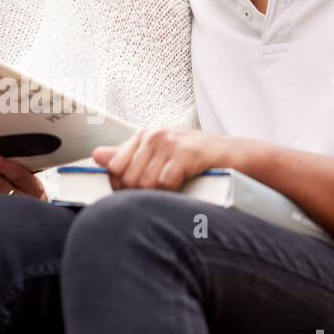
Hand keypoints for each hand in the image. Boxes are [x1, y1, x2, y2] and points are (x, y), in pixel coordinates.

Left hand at [91, 128, 229, 191]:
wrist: (237, 156)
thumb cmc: (198, 159)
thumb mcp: (162, 154)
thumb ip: (129, 155)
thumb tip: (96, 155)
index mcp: (144, 136)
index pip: (114, 167)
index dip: (123, 187)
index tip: (139, 195)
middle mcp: (153, 135)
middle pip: (128, 179)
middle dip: (141, 195)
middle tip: (160, 198)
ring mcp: (170, 142)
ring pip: (145, 184)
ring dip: (159, 197)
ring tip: (174, 194)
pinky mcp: (185, 153)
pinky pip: (165, 184)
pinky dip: (173, 194)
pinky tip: (184, 191)